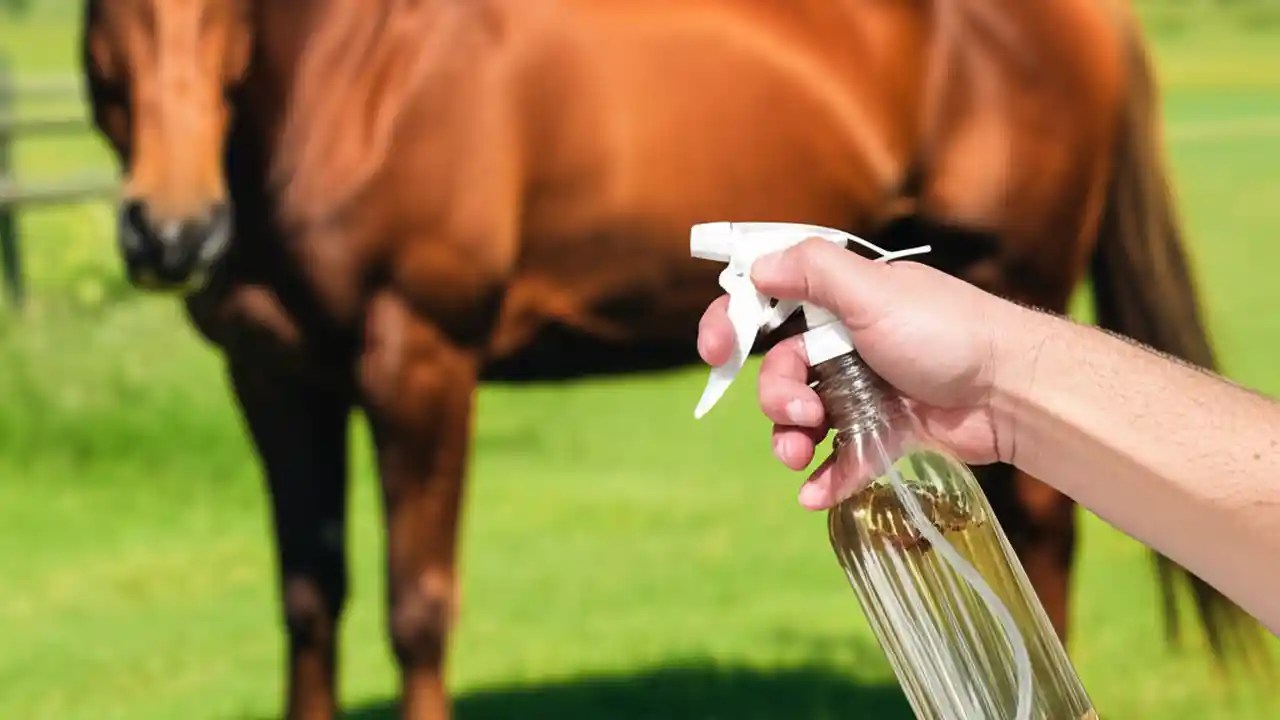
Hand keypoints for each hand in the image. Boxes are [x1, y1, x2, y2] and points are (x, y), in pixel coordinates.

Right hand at [697, 238, 1022, 508]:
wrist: (1011, 391)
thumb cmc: (946, 332)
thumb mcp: (874, 290)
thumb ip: (813, 270)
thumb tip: (756, 266)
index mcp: (838, 301)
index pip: (767, 305)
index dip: (733, 324)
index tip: (716, 350)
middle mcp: (845, 343)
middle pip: (779, 370)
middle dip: (775, 395)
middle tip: (801, 410)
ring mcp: (863, 390)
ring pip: (801, 419)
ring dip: (788, 438)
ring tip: (800, 452)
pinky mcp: (882, 433)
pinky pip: (838, 458)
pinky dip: (823, 477)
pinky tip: (814, 495)